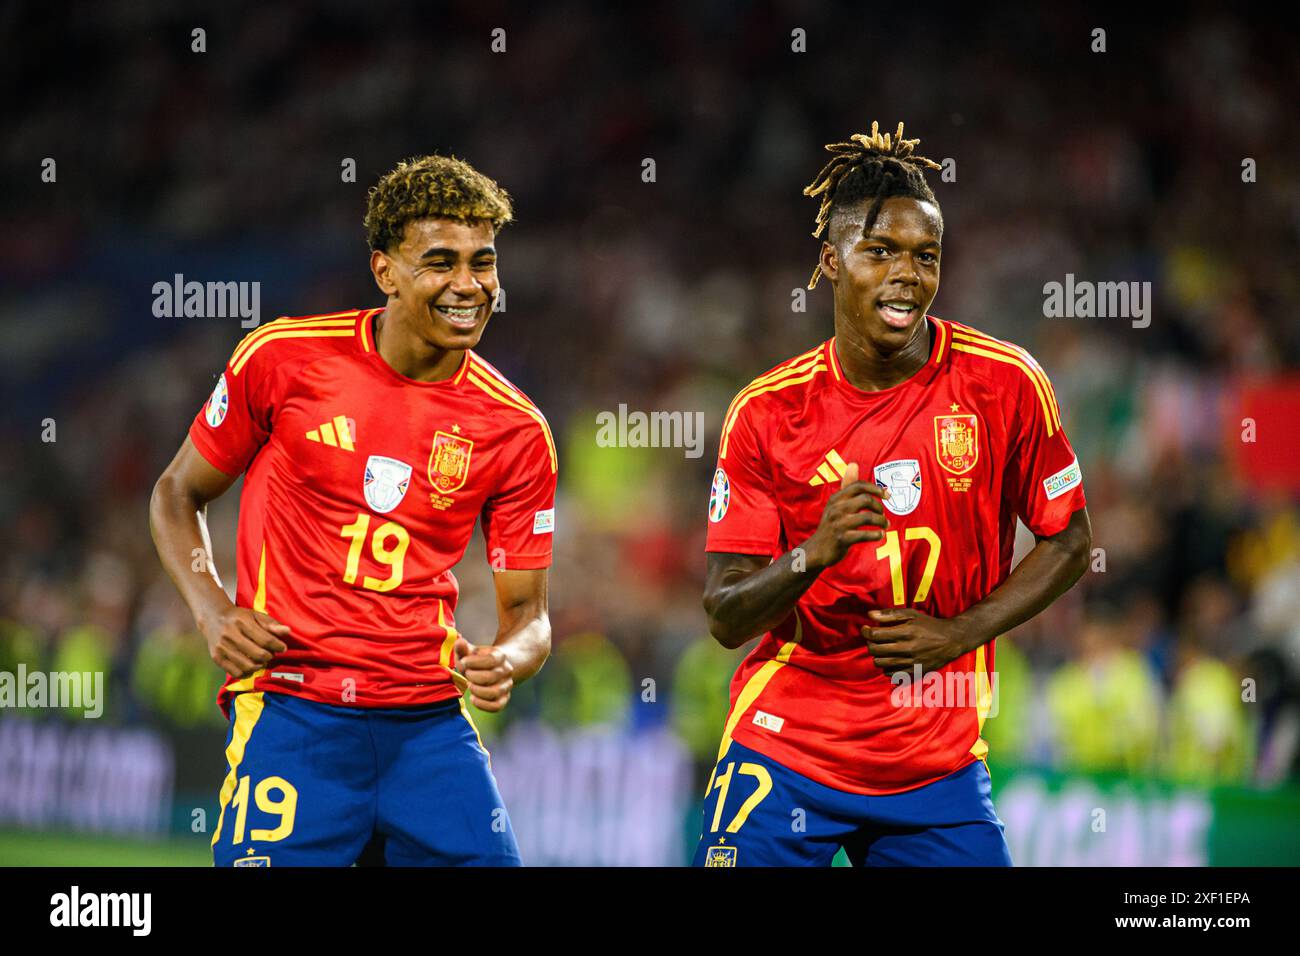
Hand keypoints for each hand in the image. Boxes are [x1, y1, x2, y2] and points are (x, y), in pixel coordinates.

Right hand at [198, 604, 288, 678]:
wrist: (213, 618)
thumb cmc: (240, 617)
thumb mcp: (256, 615)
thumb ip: (272, 624)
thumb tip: (287, 631)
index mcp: (242, 622)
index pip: (265, 639)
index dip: (278, 646)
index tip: (283, 648)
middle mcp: (230, 635)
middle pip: (258, 654)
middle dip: (269, 656)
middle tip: (271, 654)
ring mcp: (222, 648)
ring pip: (247, 666)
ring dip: (260, 665)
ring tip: (262, 660)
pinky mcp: (217, 658)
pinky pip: (236, 673)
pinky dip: (247, 673)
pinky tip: (251, 666)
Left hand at [454, 637, 514, 711]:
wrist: (495, 669)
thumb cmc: (477, 660)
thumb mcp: (471, 652)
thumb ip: (463, 648)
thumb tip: (459, 641)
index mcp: (500, 656)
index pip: (490, 660)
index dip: (473, 662)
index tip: (463, 662)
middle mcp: (506, 671)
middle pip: (490, 677)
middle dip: (472, 677)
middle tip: (467, 674)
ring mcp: (507, 686)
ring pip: (494, 693)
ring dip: (477, 691)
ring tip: (470, 686)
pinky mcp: (504, 699)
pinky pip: (496, 706)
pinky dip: (483, 705)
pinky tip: (473, 698)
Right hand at [801, 462, 889, 569]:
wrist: (816, 549)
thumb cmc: (831, 525)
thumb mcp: (836, 504)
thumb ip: (847, 486)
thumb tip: (853, 464)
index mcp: (836, 499)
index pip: (858, 486)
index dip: (875, 489)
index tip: (887, 495)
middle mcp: (836, 509)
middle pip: (865, 500)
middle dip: (879, 507)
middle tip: (882, 514)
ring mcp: (838, 524)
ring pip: (867, 517)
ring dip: (881, 521)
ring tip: (884, 525)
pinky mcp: (842, 539)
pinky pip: (864, 535)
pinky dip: (876, 535)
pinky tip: (879, 535)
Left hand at [862, 608, 976, 674]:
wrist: (952, 640)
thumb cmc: (929, 625)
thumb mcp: (912, 614)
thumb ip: (890, 614)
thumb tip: (870, 614)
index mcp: (907, 632)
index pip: (876, 635)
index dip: (866, 631)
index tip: (866, 628)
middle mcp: (908, 649)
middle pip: (875, 650)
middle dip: (870, 643)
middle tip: (873, 639)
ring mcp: (911, 663)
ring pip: (881, 663)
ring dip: (877, 656)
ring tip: (882, 648)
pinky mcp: (915, 672)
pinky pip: (891, 674)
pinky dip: (887, 667)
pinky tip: (891, 658)